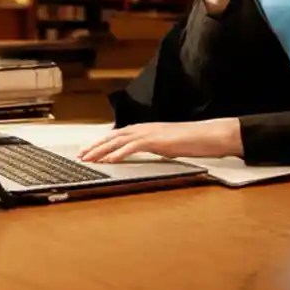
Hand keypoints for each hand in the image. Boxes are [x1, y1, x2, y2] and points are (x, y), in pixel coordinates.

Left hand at [78, 118, 243, 162]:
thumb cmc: (192, 141)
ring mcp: (150, 133)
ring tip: (88, 159)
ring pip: (119, 141)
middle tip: (80, 156)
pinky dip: (119, 154)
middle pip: (113, 137)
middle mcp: (144, 128)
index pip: (118, 135)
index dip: (101, 143)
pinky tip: (110, 161)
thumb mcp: (168, 146)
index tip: (88, 151)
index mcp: (146, 129)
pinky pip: (133, 147)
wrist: (209, 135)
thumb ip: (154, 148)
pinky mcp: (157, 140)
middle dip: (95, 146)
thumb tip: (145, 156)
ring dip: (101, 150)